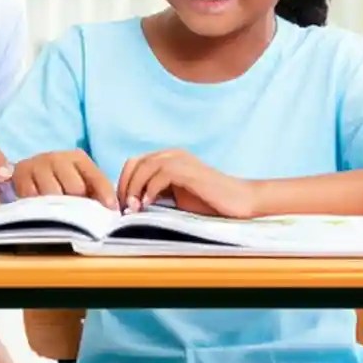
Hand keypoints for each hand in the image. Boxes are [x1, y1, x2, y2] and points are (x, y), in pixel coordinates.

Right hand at [11, 149, 116, 209]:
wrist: (29, 172)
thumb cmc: (61, 181)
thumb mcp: (82, 182)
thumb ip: (98, 193)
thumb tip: (113, 211)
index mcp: (77, 158)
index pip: (96, 177)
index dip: (106, 195)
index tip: (112, 211)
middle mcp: (57, 157)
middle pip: (74, 187)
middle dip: (79, 205)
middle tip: (79, 217)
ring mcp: (37, 164)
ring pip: (53, 193)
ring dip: (58, 208)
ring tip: (61, 217)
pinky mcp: (21, 174)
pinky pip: (32, 196)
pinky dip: (39, 207)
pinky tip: (42, 211)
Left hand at [117, 148, 256, 218]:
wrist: (241, 202)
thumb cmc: (210, 203)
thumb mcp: (175, 198)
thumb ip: (155, 194)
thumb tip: (130, 203)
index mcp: (168, 158)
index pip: (134, 164)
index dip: (124, 184)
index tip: (122, 205)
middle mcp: (172, 154)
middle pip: (134, 163)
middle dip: (125, 186)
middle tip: (124, 208)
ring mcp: (180, 159)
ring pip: (144, 167)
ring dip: (134, 188)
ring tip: (134, 208)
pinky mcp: (188, 169)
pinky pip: (160, 174)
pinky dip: (150, 190)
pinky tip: (149, 205)